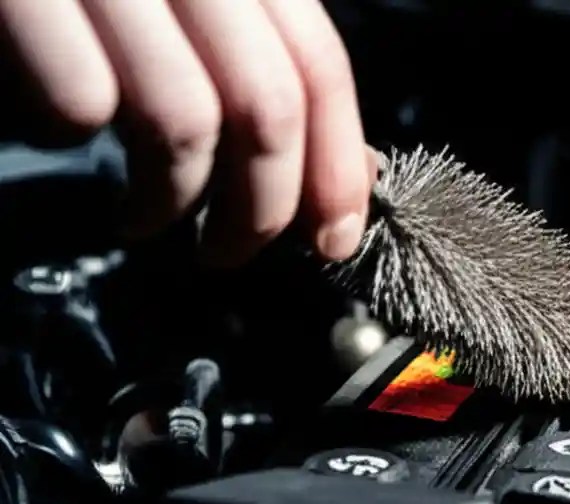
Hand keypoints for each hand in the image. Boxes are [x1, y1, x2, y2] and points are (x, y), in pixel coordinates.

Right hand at [0, 0, 372, 264]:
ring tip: (146, 219)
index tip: (335, 237)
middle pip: (268, 104)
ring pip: (185, 118)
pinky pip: (78, 104)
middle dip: (264, 210)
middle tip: (232, 251)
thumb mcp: (190, 10)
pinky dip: (70, 141)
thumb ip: (263, 71)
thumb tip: (351, 169)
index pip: (318, 63)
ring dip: (172, 200)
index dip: (336, 166)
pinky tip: (56, 137)